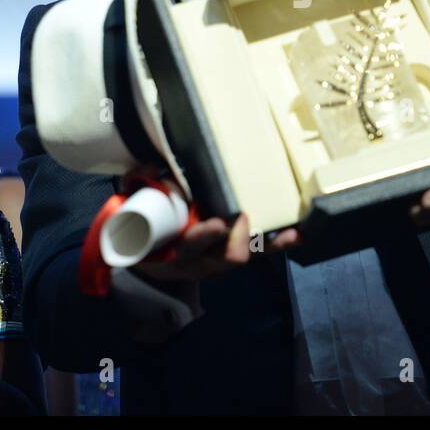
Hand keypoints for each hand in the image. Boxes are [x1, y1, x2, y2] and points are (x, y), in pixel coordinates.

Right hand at [128, 171, 300, 283]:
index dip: (203, 238)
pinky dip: (278, 242)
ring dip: (269, 244)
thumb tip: (152, 167)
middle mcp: (200, 262)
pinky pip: (260, 251)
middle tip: (243, 214)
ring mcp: (220, 260)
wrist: (146, 254)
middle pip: (228, 258)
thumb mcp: (131, 206)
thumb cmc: (142, 226)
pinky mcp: (235, 254)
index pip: (189, 249)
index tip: (215, 223)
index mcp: (172, 254)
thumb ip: (140, 184)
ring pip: (250, 256)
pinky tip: (299, 232)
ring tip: (291, 231)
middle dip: (239, 238)